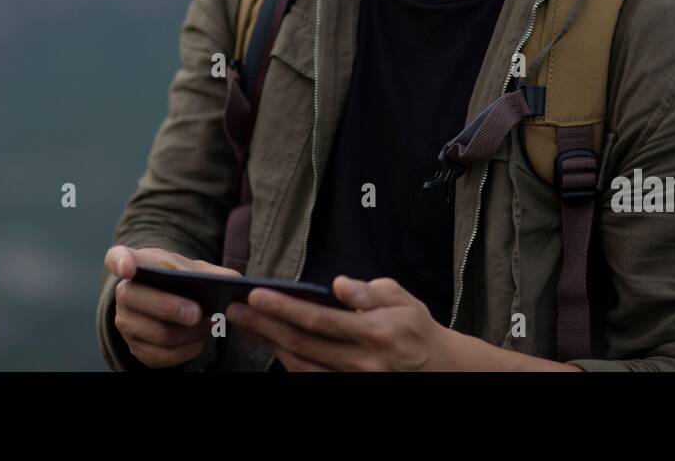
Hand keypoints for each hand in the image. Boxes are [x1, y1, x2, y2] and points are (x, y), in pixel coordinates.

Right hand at [104, 245, 240, 368]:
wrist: (172, 303)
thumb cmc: (183, 280)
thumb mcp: (196, 270)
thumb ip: (214, 273)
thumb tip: (235, 284)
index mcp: (136, 264)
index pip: (116, 258)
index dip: (120, 262)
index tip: (128, 268)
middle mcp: (124, 293)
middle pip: (137, 300)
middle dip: (169, 307)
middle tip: (197, 312)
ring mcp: (126, 323)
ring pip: (157, 332)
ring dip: (189, 332)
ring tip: (210, 325)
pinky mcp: (136, 348)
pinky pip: (162, 356)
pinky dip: (188, 350)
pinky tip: (200, 340)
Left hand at [225, 275, 460, 370]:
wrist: (440, 370)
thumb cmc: (417, 329)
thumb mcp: (403, 299)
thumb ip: (370, 291)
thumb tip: (340, 286)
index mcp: (375, 332)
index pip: (319, 319)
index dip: (284, 308)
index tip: (257, 295)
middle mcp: (361, 361)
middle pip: (302, 343)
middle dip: (264, 325)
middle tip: (235, 309)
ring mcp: (353, 380)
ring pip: (300, 364)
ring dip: (269, 344)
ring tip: (246, 324)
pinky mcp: (349, 389)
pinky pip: (310, 377)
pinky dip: (287, 361)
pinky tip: (272, 344)